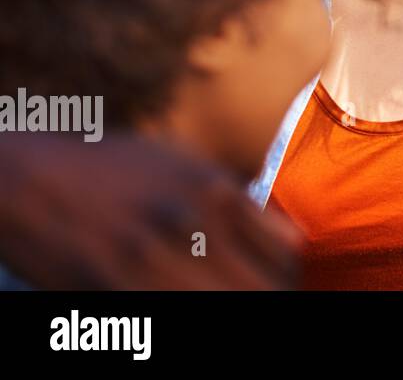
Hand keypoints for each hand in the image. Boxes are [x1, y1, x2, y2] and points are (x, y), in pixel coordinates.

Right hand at [0, 133, 301, 288]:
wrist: (30, 182)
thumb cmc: (113, 172)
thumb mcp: (184, 167)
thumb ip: (238, 201)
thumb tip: (289, 238)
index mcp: (214, 191)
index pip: (287, 253)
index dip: (289, 273)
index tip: (281, 277)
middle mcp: (188, 227)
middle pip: (263, 290)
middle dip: (267, 294)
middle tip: (256, 293)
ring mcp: (148, 265)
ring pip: (224, 307)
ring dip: (231, 307)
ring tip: (221, 296)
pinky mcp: (112, 293)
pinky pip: (167, 319)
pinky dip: (182, 316)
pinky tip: (177, 300)